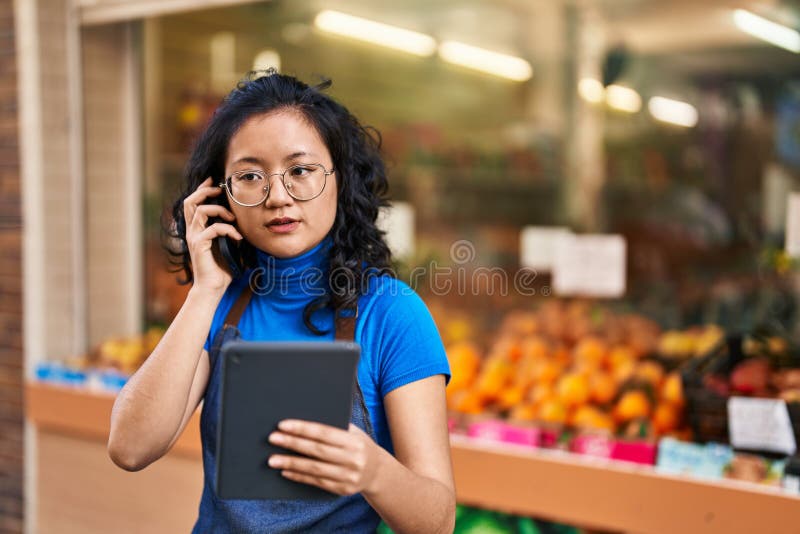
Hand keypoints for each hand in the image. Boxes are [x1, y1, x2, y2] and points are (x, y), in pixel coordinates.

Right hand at [182, 177, 242, 291]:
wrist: (212, 288)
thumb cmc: (220, 269)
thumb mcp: (226, 246)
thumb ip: (228, 232)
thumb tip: (242, 221)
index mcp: (197, 229)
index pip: (193, 203)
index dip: (202, 189)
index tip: (215, 181)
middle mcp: (192, 231)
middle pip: (190, 201)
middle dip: (205, 191)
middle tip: (220, 189)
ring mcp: (194, 238)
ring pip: (200, 211)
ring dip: (219, 210)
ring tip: (233, 218)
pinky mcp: (199, 246)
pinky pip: (212, 229)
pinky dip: (227, 229)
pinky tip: (238, 237)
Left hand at [267, 420, 383, 496]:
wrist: (378, 472)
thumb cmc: (360, 446)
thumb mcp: (355, 433)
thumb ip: (336, 427)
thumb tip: (304, 422)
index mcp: (354, 441)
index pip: (324, 433)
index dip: (302, 429)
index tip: (283, 425)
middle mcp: (353, 459)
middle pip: (317, 450)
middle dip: (292, 444)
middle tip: (273, 439)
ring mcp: (348, 476)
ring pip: (314, 469)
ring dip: (291, 463)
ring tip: (272, 459)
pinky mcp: (342, 490)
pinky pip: (317, 482)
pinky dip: (299, 477)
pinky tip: (286, 471)